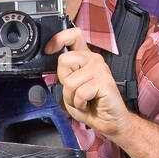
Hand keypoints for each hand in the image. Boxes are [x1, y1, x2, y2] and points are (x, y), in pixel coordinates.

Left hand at [43, 26, 131, 142]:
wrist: (109, 121)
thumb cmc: (91, 106)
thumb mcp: (70, 88)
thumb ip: (64, 75)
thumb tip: (51, 66)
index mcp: (85, 58)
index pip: (73, 35)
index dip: (58, 39)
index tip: (49, 49)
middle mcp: (94, 60)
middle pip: (64, 60)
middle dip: (64, 81)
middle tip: (74, 91)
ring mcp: (100, 69)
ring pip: (70, 82)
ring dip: (71, 97)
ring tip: (82, 100)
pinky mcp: (104, 82)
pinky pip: (80, 93)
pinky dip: (79, 104)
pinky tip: (88, 103)